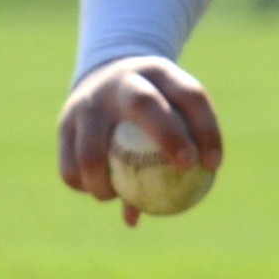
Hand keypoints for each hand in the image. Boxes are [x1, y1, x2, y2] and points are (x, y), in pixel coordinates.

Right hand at [58, 57, 222, 228]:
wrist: (103, 75)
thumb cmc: (153, 109)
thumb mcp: (172, 113)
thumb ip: (178, 151)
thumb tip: (177, 204)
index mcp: (159, 74)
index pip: (190, 96)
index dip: (206, 129)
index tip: (213, 165)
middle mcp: (122, 82)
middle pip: (145, 104)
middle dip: (168, 136)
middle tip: (184, 168)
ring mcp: (90, 100)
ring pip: (93, 146)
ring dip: (103, 180)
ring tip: (113, 196)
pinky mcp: (65, 120)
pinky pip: (70, 161)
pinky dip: (81, 181)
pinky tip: (98, 191)